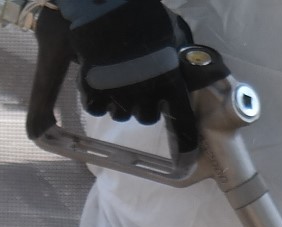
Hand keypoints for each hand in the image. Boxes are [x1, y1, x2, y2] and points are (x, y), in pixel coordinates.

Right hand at [56, 0, 196, 142]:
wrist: (106, 4)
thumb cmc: (143, 16)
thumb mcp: (171, 30)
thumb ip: (178, 50)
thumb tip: (186, 59)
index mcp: (169, 83)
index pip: (183, 122)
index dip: (186, 141)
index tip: (188, 157)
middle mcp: (145, 96)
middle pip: (147, 117)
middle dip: (144, 106)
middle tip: (139, 86)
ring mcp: (118, 95)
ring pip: (120, 114)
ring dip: (119, 102)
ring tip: (115, 79)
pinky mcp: (93, 91)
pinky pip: (95, 107)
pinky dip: (95, 98)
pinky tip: (95, 81)